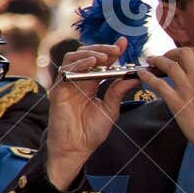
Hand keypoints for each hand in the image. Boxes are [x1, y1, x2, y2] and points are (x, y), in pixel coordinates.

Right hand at [48, 40, 139, 189]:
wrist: (77, 149)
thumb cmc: (92, 132)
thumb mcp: (110, 109)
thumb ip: (119, 91)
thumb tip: (135, 75)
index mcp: (91, 84)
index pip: (101, 62)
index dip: (112, 51)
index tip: (124, 43)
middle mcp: (78, 80)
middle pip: (86, 55)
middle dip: (102, 49)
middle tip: (117, 49)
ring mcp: (67, 84)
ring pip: (74, 58)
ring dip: (90, 53)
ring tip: (105, 55)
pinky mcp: (58, 90)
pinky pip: (66, 71)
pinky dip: (79, 64)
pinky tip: (92, 63)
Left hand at [137, 47, 193, 171]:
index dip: (188, 50)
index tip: (181, 55)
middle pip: (183, 53)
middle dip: (171, 52)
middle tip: (165, 57)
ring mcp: (187, 90)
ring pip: (169, 65)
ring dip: (157, 60)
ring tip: (151, 61)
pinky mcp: (176, 103)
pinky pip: (158, 84)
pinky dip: (148, 76)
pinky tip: (142, 74)